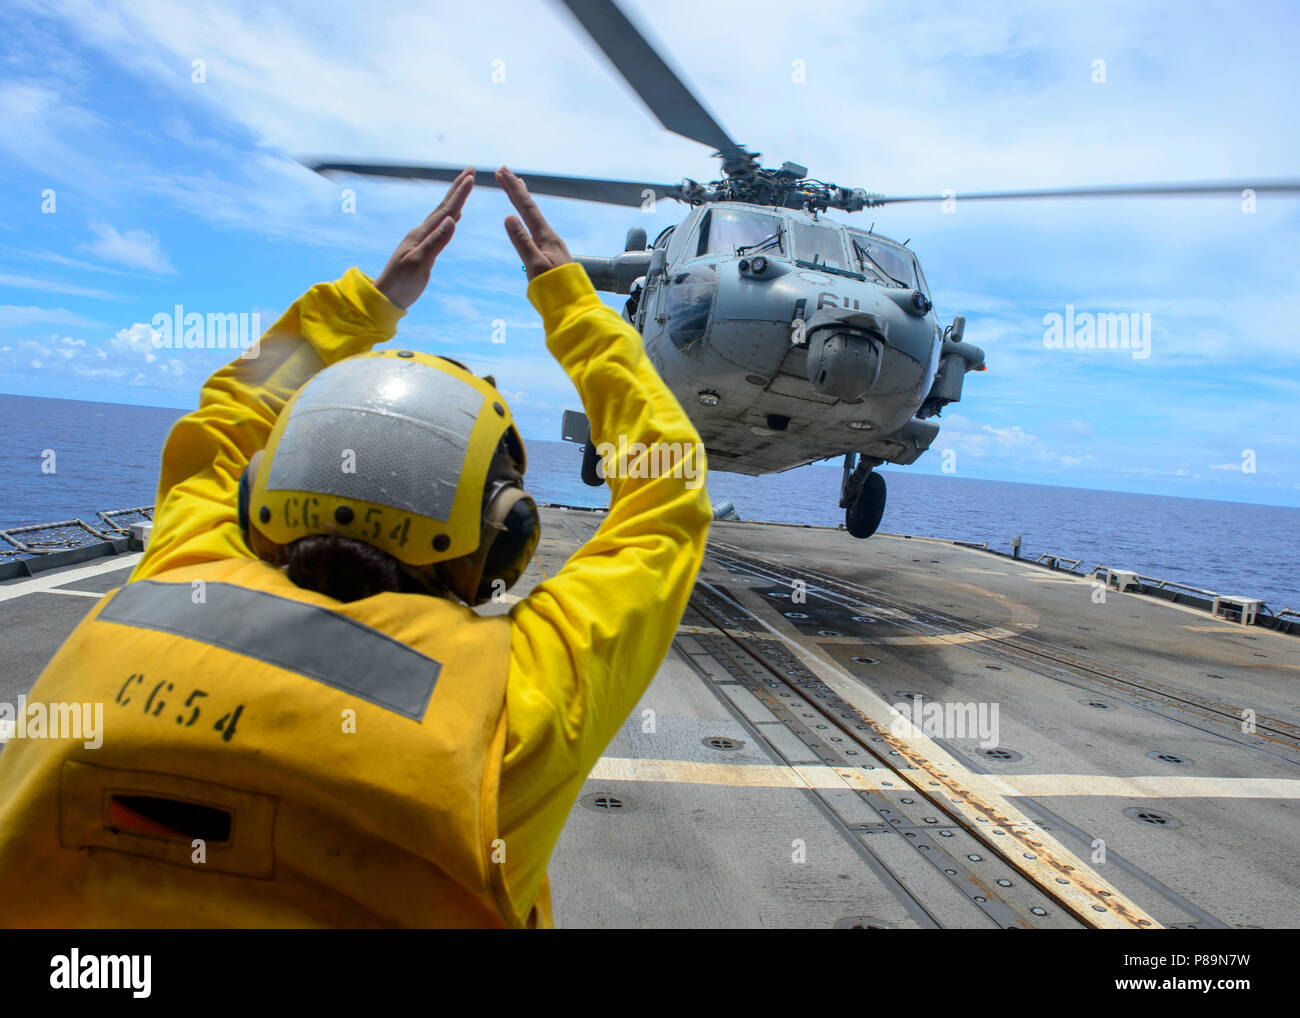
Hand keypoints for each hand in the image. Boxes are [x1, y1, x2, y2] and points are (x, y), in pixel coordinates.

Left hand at [374, 167, 473, 308]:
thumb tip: (452, 219)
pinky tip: (454, 216)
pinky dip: (450, 217)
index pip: (445, 210)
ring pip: (442, 215)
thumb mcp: (419, 263)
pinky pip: (440, 228)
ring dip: (454, 200)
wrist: (386, 297)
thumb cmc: (401, 283)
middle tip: (470, 170)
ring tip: (464, 186)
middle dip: (457, 188)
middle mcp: (422, 233)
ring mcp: (422, 240)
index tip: (471, 177)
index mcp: (421, 234)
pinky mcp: (424, 249)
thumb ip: (436, 241)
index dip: (459, 194)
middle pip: (443, 206)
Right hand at [497, 166, 573, 280]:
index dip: (513, 189)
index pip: (527, 207)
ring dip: (523, 199)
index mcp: (546, 237)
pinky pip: (536, 227)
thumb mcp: (535, 265)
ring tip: (517, 186)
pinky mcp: (550, 254)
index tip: (501, 172)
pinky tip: (528, 219)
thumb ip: (522, 241)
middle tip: (504, 170)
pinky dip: (528, 215)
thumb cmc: (555, 289)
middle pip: (530, 207)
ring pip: (534, 216)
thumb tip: (508, 217)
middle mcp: (550, 237)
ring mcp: (551, 245)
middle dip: (516, 188)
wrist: (573, 307)